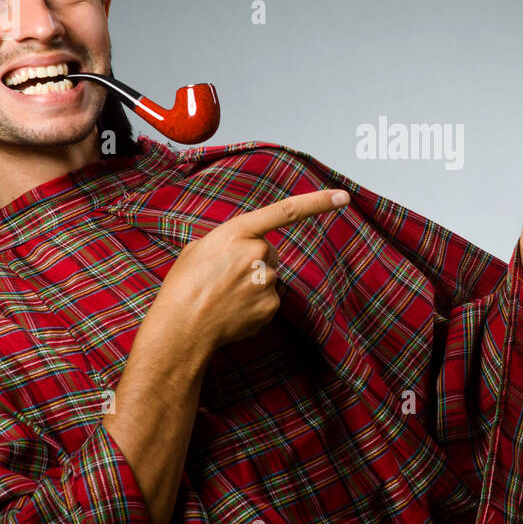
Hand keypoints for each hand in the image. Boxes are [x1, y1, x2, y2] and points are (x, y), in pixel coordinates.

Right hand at [145, 188, 350, 355]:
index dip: (317, 202)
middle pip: (269, 253)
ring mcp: (267, 281)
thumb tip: (240, 251)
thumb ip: (228, 241)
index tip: (342, 196)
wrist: (180, 327)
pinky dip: (253, 306)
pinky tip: (231, 310)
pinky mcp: (271, 306)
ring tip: (222, 296)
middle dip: (254, 262)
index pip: (285, 211)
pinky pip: (268, 301)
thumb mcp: (199, 249)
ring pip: (268, 278)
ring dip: (252, 285)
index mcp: (238, 232)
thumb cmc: (183, 287)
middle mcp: (258, 253)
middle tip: (224, 277)